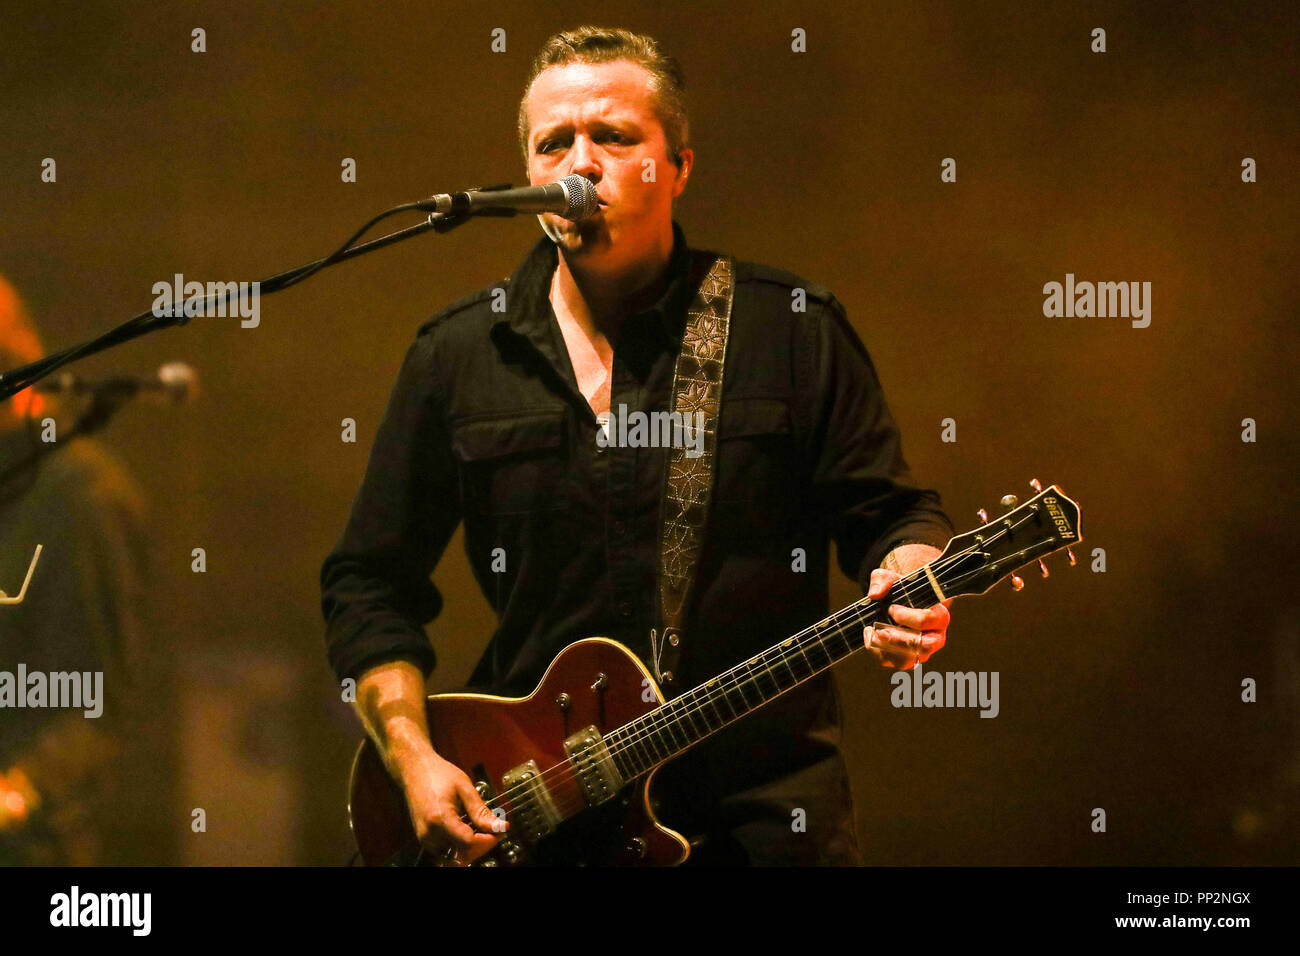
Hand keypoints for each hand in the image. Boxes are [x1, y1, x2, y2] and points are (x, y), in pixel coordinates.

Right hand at [398, 748, 507, 865]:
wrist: (415, 770)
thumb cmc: (437, 774)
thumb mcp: (464, 788)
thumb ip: (481, 811)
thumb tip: (500, 826)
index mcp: (440, 818)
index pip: (469, 842)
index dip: (488, 840)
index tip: (500, 831)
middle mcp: (430, 833)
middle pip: (463, 854)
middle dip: (483, 845)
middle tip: (495, 831)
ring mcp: (425, 839)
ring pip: (455, 856)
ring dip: (472, 848)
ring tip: (482, 831)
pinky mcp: (425, 840)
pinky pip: (447, 852)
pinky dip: (461, 846)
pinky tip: (470, 832)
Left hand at [862, 567, 951, 670]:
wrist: (896, 604)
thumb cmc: (900, 591)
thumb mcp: (891, 579)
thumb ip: (883, 581)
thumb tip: (874, 594)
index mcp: (939, 616)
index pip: (929, 620)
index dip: (908, 617)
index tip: (892, 609)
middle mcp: (935, 637)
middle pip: (924, 645)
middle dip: (899, 638)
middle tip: (880, 628)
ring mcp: (922, 652)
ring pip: (909, 659)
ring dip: (888, 648)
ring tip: (873, 633)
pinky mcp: (908, 660)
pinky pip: (895, 663)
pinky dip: (879, 652)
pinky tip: (869, 637)